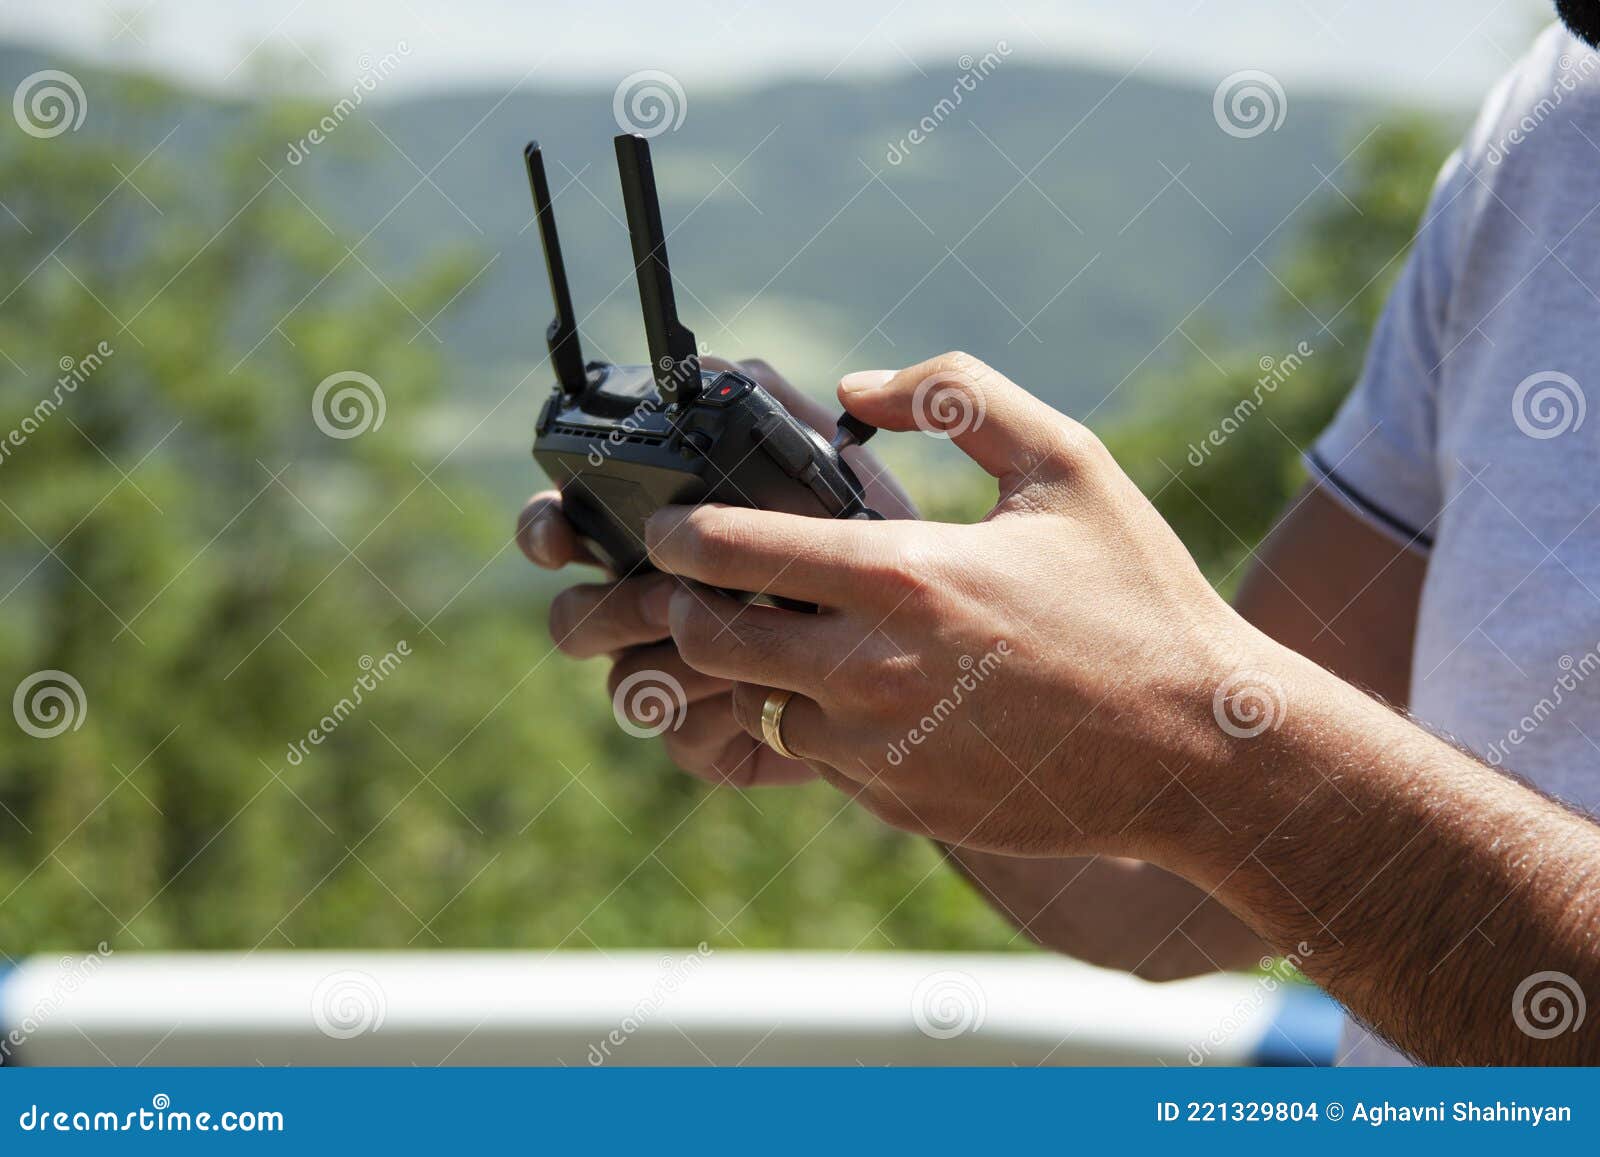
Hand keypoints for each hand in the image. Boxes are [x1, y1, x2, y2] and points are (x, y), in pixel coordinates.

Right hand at [517, 356, 916, 787]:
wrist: (948, 649)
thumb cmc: (882, 547)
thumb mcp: (836, 472)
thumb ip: (778, 413)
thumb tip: (715, 367)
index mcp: (663, 544)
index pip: (570, 529)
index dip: (547, 528)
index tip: (562, 530)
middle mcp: (654, 612)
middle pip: (573, 617)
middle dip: (603, 608)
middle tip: (661, 598)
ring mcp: (677, 682)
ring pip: (622, 681)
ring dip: (673, 658)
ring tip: (742, 639)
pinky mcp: (712, 742)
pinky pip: (680, 736)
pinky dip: (719, 713)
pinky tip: (768, 694)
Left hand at [646, 352, 1258, 858]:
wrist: (1201, 750)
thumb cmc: (1137, 598)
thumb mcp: (1069, 464)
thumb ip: (960, 396)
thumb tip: (857, 387)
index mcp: (902, 578)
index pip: (729, 554)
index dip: (675, 535)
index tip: (665, 529)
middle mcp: (872, 673)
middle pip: (708, 643)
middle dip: (690, 609)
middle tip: (709, 588)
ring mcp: (880, 754)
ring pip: (759, 708)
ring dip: (761, 674)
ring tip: (810, 640)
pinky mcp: (898, 806)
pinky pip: (821, 763)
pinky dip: (827, 727)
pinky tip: (887, 699)